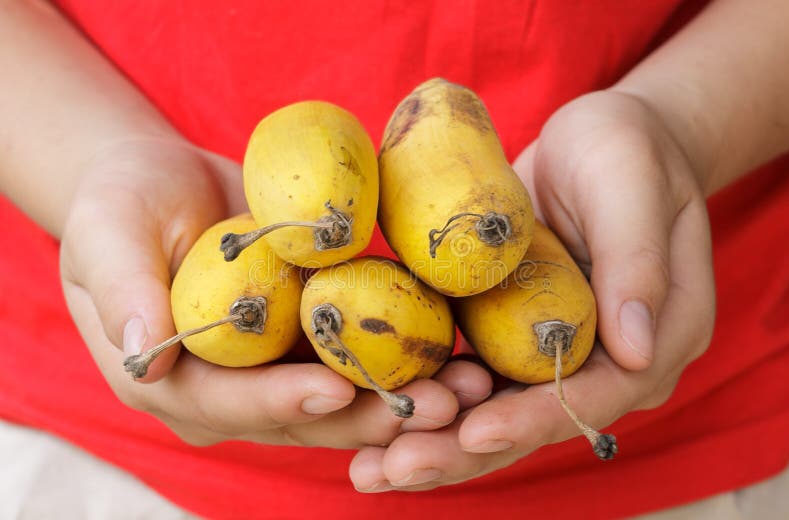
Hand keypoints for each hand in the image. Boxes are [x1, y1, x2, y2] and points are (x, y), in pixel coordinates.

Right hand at [60, 137, 491, 447]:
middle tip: (439, 408)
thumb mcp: (107, 232)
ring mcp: (274, 370)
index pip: (227, 402)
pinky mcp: (310, 342)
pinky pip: (361, 356)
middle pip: (302, 414)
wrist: (165, 185)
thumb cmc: (122, 203)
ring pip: (345, 396)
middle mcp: (228, 391)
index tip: (336, 388)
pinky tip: (461, 353)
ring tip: (469, 388)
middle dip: (369, 413)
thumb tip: (146, 348)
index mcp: (172, 379)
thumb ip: (122, 289)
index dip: (280, 400)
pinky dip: (408, 358)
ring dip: (407, 396)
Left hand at [348, 90, 715, 490]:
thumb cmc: (626, 150)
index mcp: (657, 338)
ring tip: (368, 466)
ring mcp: (552, 349)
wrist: (597, 138)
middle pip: (532, 420)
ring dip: (432, 438)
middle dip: (461, 450)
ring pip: (493, 408)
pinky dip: (426, 394)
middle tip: (390, 470)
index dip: (533, 419)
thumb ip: (637, 262)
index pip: (595, 395)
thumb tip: (638, 350)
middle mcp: (606, 360)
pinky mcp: (511, 331)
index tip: (473, 433)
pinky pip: (470, 374)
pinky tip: (374, 410)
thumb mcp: (633, 186)